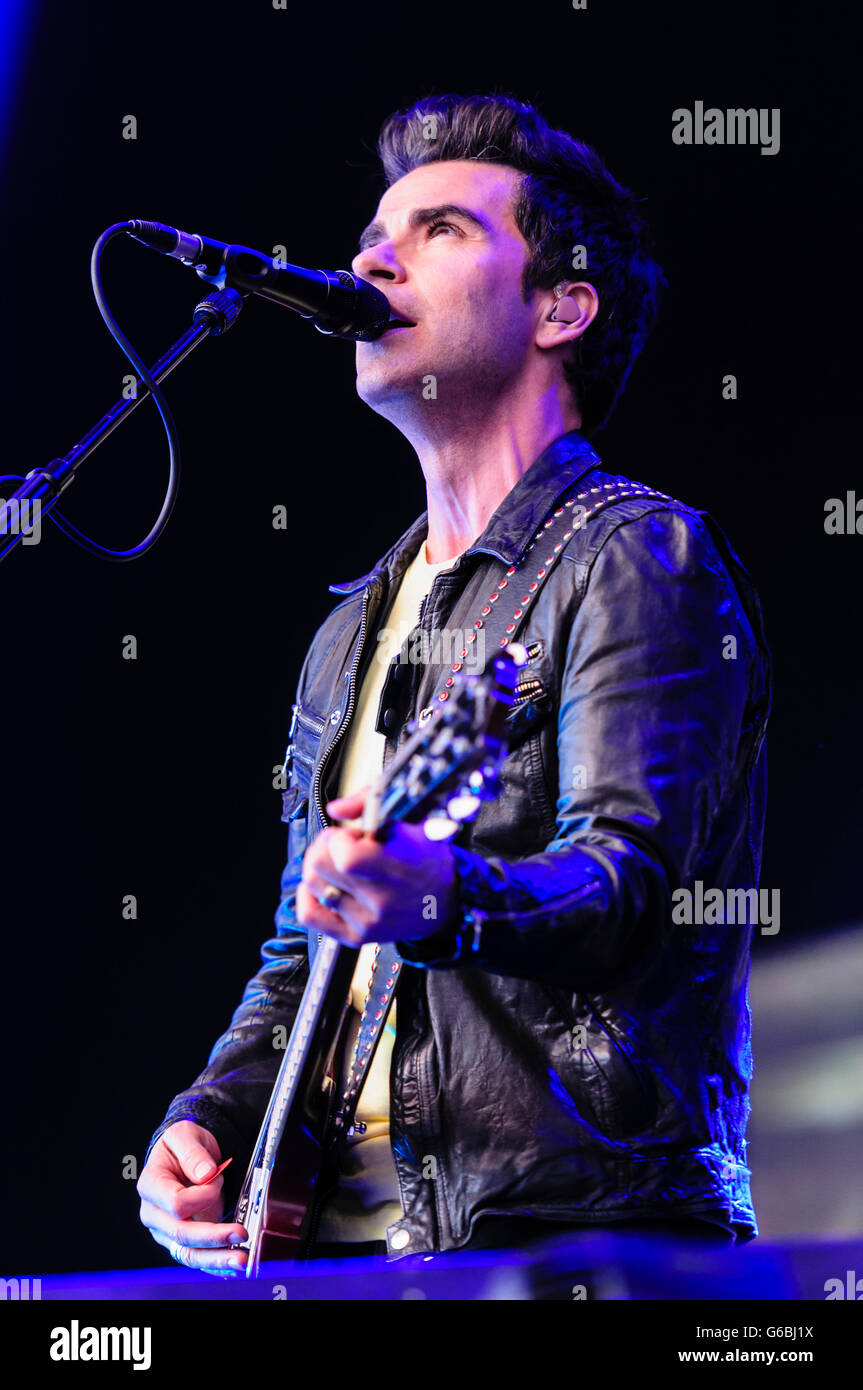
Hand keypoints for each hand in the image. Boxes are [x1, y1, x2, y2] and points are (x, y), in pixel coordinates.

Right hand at [137, 1121, 247, 1277]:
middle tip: (241, 1233)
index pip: (176, 1202)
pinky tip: (231, 1267)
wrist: (182, 1155)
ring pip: (188, 1253)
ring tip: (241, 1259)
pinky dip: (214, 1264)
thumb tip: (206, 1174)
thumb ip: (193, 1153)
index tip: (218, 1178)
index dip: (203, 1194)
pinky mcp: (181, 1241)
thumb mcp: (184, 1135)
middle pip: (182, 1233)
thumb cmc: (181, 1145)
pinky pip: (196, 1258)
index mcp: (151, 1185)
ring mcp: (166, 1230)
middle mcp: (154, 1214)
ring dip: (216, 1259)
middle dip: (213, 1236)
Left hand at [296, 787, 456, 945]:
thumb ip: (371, 803)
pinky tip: (325, 883)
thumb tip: (337, 808)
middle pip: (321, 866)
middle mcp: (383, 899)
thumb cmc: (425, 859)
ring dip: (319, 867)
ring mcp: (368, 921)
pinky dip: (308, 894)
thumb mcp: (412, 820)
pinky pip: (309, 914)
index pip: (347, 857)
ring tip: (340, 863)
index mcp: (400, 867)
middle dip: (327, 846)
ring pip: (312, 884)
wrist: (441, 903)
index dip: (340, 839)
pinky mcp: (355, 936)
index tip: (353, 835)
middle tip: (345, 845)